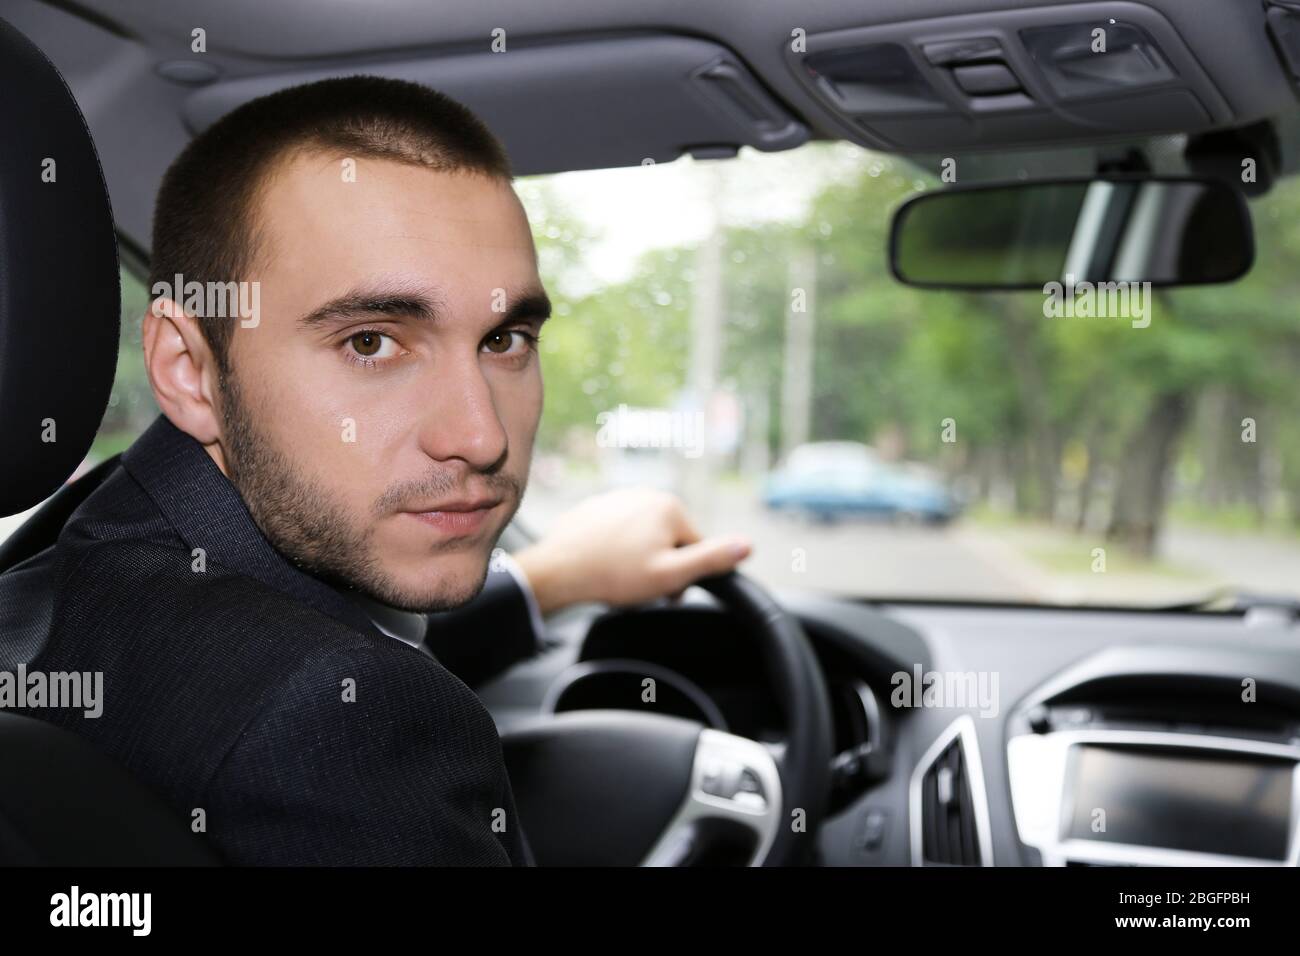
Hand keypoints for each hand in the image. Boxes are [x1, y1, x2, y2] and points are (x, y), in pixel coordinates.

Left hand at [512, 488, 751, 614]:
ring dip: (639, 559)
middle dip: (661, 565)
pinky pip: (620, 533)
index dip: (684, 575)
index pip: (695, 547)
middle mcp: (646, 494)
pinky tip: (604, 565)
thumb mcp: (671, 574)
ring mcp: (619, 498)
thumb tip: (747, 545)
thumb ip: (711, 559)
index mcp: (670, 507)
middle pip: (670, 540)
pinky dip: (616, 550)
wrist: (559, 570)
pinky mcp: (598, 508)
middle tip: (639, 587)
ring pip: (644, 538)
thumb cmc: (614, 574)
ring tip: (619, 577)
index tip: (665, 590)